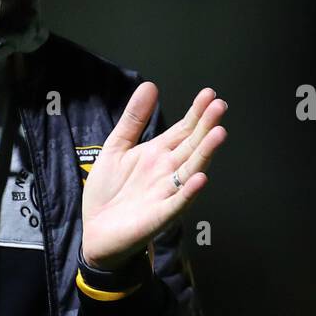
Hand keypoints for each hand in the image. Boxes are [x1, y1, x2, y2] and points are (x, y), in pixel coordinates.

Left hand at [81, 83, 227, 268]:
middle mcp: (167, 171)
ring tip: (219, 133)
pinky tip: (199, 179)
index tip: (209, 94)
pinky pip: (177, 203)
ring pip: (191, 169)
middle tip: (219, 105)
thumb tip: (150, 85)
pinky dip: (188, 192)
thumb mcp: (116, 147)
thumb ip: (133, 119)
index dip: (196, 112)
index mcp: (157, 153)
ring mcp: (166, 192)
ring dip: (205, 152)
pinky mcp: (159, 215)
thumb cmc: (108, 192)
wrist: (95, 230)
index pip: (183, 129)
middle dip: (206, 125)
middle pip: (191, 145)